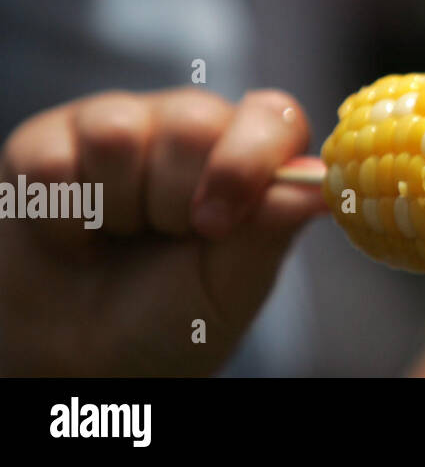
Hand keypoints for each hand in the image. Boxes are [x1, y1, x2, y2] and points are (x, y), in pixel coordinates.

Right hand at [0, 88, 328, 374]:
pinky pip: (54, 159)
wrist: (82, 360)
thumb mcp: (231, 287)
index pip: (272, 115)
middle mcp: (191, 128)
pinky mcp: (51, 140)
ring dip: (116, 205)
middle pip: (195, 120)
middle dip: (176, 198)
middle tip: (165, 239)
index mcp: (249, 157)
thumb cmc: (170, 322)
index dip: (247, 161)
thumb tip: (323, 186)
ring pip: (119, 132)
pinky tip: (74, 237)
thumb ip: (272, 228)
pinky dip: (61, 216)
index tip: (216, 225)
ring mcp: (122, 126)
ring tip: (119, 236)